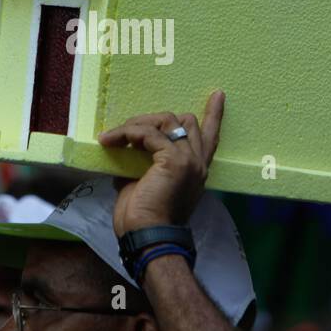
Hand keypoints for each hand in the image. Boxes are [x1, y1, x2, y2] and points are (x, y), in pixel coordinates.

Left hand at [96, 90, 224, 238]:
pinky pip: (149, 133)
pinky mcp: (175, 160)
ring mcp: (189, 159)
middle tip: (128, 131)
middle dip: (155, 119)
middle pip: (186, 120)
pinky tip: (112, 141)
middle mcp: (198, 163)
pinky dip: (128, 133)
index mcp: (196, 170)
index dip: (214, 115)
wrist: (146, 235)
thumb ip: (144, 162)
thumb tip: (125, 149)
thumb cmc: (142, 217)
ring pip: (167, 120)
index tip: (218, 95)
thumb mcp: (145, 182)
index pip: (210, 136)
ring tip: (115, 137)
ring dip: (137, 124)